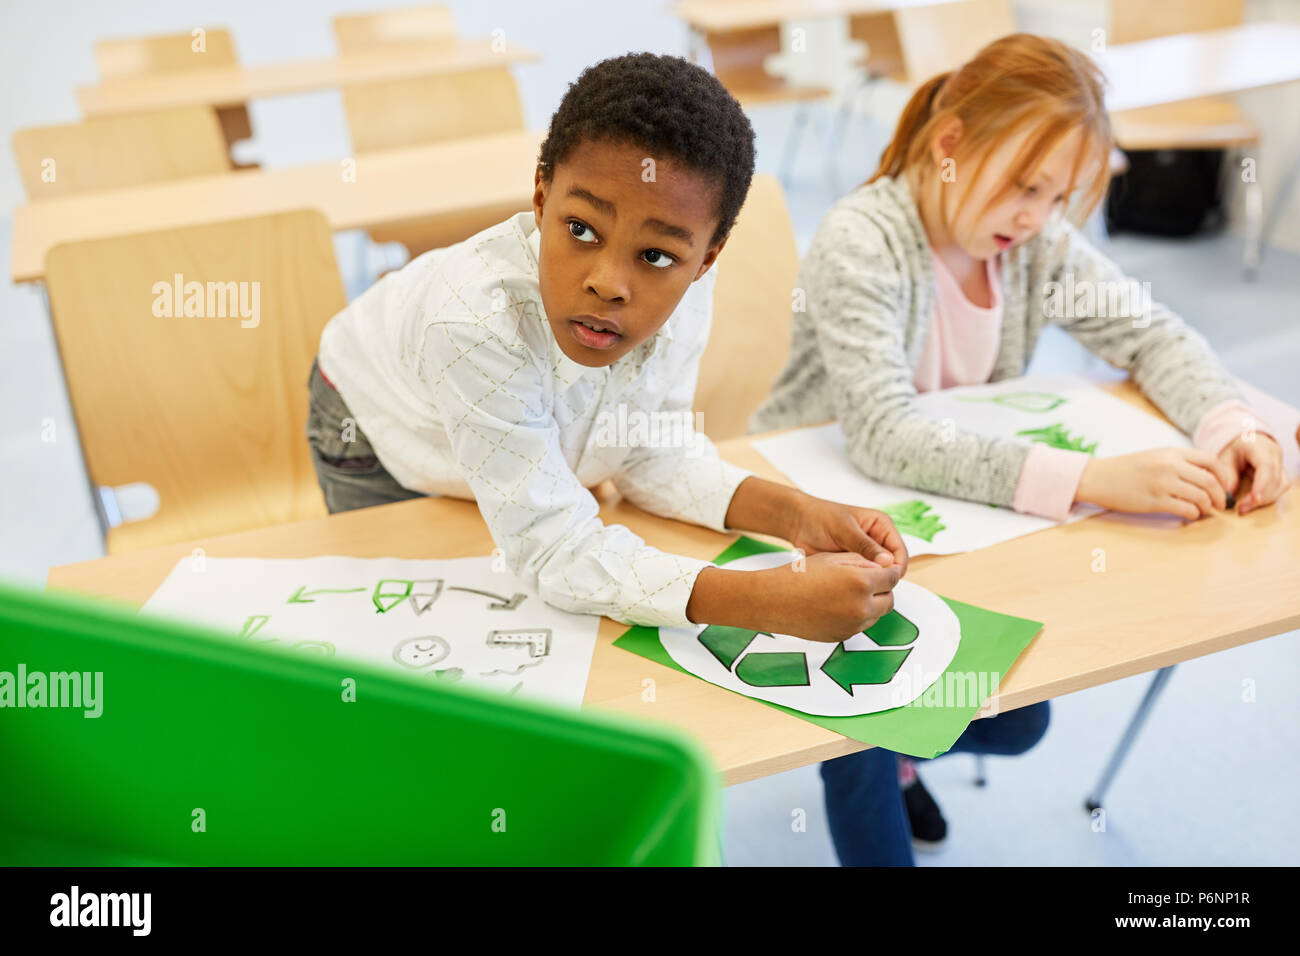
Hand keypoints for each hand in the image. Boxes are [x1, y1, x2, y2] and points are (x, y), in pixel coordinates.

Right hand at [756, 552, 902, 641]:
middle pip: (889, 600)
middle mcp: (861, 608)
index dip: (887, 572)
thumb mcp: (833, 558)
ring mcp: (852, 626)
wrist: (773, 601)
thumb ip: (862, 562)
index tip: (882, 570)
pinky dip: (856, 616)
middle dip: (882, 590)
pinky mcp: (843, 636)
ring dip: (870, 604)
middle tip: (867, 581)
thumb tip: (879, 569)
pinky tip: (836, 605)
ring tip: (848, 592)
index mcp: (861, 583)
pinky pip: (860, 626)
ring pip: (876, 615)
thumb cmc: (799, 576)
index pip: (892, 578)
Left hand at [788, 496, 908, 574]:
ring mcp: (866, 555)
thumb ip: (865, 545)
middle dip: (882, 576)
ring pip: (877, 575)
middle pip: (891, 567)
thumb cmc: (820, 517)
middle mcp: (877, 541)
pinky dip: (858, 583)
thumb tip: (887, 561)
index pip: (899, 552)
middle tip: (867, 584)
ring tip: (854, 582)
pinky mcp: (854, 565)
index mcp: (881, 526)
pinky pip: (863, 579)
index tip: (885, 579)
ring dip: (869, 581)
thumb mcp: (844, 529)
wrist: (798, 523)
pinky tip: (847, 584)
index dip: (895, 567)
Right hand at [1076, 447, 1235, 519]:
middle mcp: (1169, 466)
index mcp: (1171, 453)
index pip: (1211, 461)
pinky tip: (1189, 514)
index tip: (1224, 486)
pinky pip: (1185, 509)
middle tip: (1220, 504)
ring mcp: (1162, 484)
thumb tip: (1206, 477)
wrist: (1098, 477)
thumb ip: (1178, 462)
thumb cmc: (1125, 469)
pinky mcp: (1154, 501)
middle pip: (1210, 481)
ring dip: (1207, 507)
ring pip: (1200, 497)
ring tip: (1203, 510)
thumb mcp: (1155, 456)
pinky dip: (1193, 514)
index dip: (1223, 476)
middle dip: (1220, 496)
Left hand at [1218, 433, 1287, 513]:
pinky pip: (1281, 488)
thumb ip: (1227, 475)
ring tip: (1245, 508)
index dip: (1262, 485)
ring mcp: (1281, 464)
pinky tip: (1254, 503)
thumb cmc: (1235, 449)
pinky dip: (1269, 497)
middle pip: (1275, 479)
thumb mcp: (1225, 458)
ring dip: (1265, 500)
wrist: (1247, 441)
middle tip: (1241, 509)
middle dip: (1260, 497)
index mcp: (1261, 447)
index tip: (1253, 499)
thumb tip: (1229, 495)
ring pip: (1281, 486)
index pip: (1266, 467)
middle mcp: (1276, 455)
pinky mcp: (1282, 473)